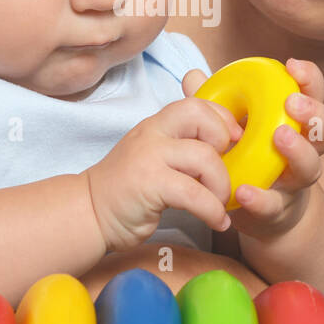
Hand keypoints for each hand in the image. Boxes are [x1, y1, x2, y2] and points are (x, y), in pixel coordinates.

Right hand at [82, 94, 241, 253]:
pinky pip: (195, 194)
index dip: (222, 118)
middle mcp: (152, 133)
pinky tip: (216, 221)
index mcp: (156, 125)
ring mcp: (149, 157)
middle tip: (226, 167)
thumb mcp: (153, 156)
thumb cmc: (127, 188)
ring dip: (222, 185)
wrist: (89, 212)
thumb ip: (179, 145)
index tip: (234, 141)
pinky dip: (212, 210)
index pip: (196, 102)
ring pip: (204, 157)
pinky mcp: (149, 185)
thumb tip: (223, 142)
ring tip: (221, 203)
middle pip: (200, 115)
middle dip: (224, 139)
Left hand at [182, 58, 323, 241]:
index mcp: (294, 122)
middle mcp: (304, 150)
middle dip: (313, 113)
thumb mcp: (232, 128)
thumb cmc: (248, 157)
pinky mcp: (278, 211)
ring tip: (280, 137)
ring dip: (299, 151)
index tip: (292, 66)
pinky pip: (275, 205)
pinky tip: (245, 190)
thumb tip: (193, 78)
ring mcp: (294, 182)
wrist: (259, 211)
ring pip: (312, 167)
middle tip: (292, 102)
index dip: (309, 79)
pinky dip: (261, 199)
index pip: (313, 95)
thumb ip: (214, 104)